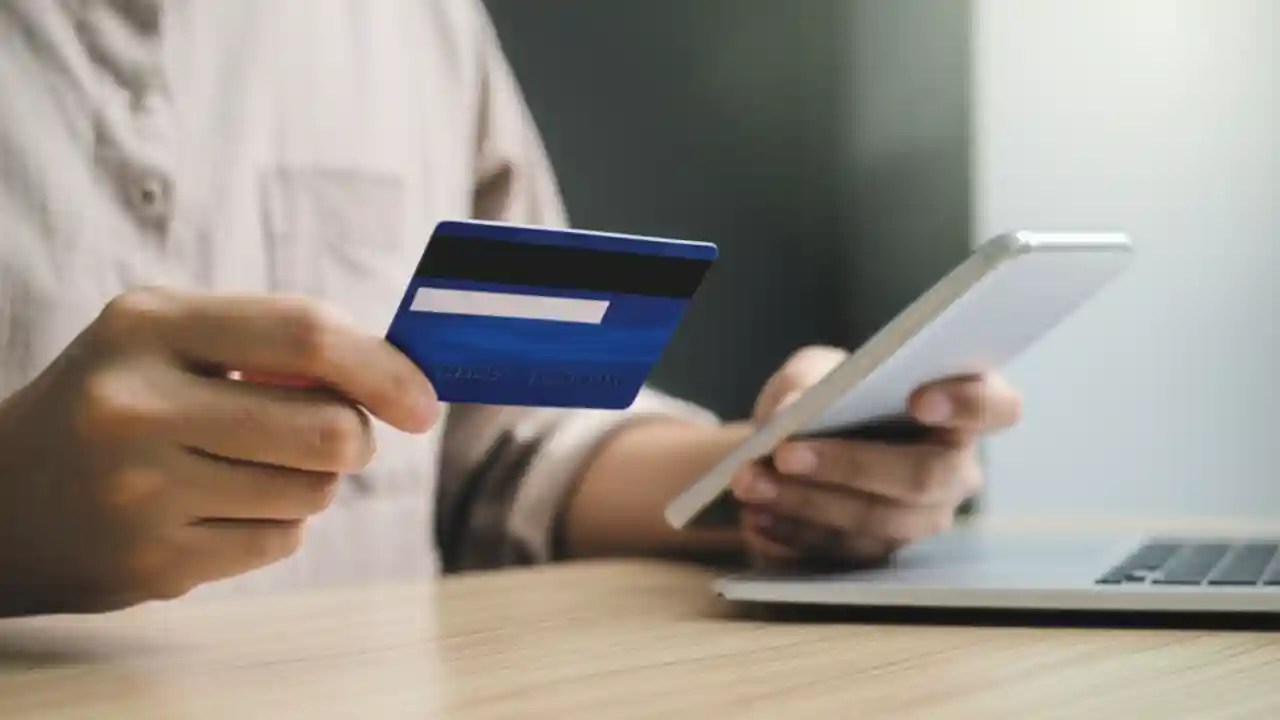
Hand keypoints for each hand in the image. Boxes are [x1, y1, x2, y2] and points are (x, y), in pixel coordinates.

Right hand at [0, 288, 437, 613]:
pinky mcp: (154, 565)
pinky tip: (221, 507)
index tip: (422, 401)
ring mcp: (141, 493)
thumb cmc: (117, 399)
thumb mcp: (169, 337)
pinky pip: (280, 541)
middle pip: (327, 430)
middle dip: (355, 437)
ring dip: (313, 481)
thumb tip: (395, 379)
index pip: (305, 334)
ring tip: (255, 466)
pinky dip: (275, 523)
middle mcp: (137, 407)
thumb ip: (274, 341)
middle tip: (338, 436)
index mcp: (148, 327)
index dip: (383, 368)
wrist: (4, 496)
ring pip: (313, 493)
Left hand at [732, 346, 1020, 565]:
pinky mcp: (884, 553)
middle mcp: (956, 470)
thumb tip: (793, 408)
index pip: (997, 407)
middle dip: (850, 464)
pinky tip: (755, 514)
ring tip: (750, 482)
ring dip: (807, 503)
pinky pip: (846, 551)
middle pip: (925, 476)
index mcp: (962, 409)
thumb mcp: (816, 371)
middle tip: (785, 453)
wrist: (797, 444)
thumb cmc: (825, 396)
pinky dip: (795, 531)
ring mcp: (924, 519)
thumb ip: (809, 379)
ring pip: (880, 521)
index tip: (918, 398)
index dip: (967, 404)